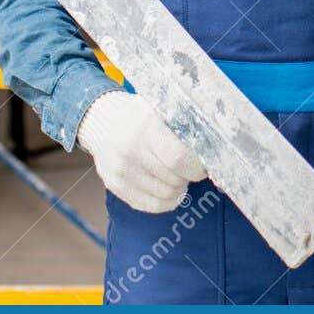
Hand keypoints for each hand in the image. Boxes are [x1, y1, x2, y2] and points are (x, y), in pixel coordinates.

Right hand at [76, 90, 206, 212]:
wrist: (100, 119)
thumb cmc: (138, 113)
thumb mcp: (159, 108)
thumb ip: (182, 123)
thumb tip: (213, 143)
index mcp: (145, 128)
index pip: (178, 158)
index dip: (196, 167)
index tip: (201, 165)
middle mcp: (129, 151)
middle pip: (174, 179)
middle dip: (188, 177)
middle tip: (190, 169)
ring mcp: (120, 171)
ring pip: (165, 195)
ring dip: (179, 189)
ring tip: (178, 176)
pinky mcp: (114, 186)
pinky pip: (149, 205)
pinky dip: (166, 202)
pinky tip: (170, 190)